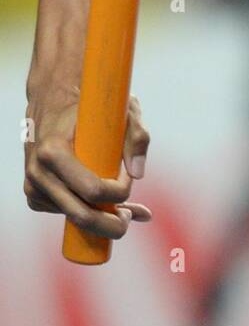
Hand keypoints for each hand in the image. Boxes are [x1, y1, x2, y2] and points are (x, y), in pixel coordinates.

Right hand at [24, 85, 151, 238]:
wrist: (52, 101)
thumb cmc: (90, 105)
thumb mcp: (120, 109)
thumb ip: (136, 136)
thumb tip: (139, 172)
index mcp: (54, 151)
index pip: (93, 190)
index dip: (120, 192)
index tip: (130, 177)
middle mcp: (38, 172)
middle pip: (81, 215)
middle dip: (112, 224)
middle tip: (132, 217)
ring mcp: (33, 187)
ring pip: (73, 218)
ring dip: (101, 220)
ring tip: (123, 208)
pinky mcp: (34, 195)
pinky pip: (64, 213)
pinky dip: (85, 214)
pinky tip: (101, 204)